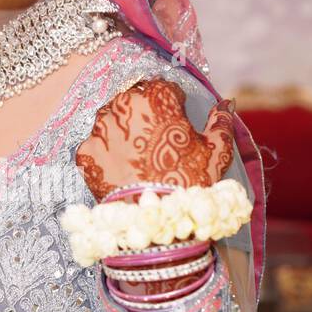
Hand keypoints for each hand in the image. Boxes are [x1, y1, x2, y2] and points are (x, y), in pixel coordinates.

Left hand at [75, 76, 234, 200]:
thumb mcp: (216, 151)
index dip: (175, 107)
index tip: (178, 126)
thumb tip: (226, 105)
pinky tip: (123, 171)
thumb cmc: (190, 183)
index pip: (166, 89)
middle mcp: (123, 105)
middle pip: (135, 101)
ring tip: (139, 159)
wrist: (154, 222)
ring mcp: (100, 129)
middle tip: (158, 145)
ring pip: (113, 121)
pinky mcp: (85, 152)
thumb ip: (221, 122)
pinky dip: (108, 155)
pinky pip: (97, 146)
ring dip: (125, 132)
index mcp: (156, 96)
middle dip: (147, 117)